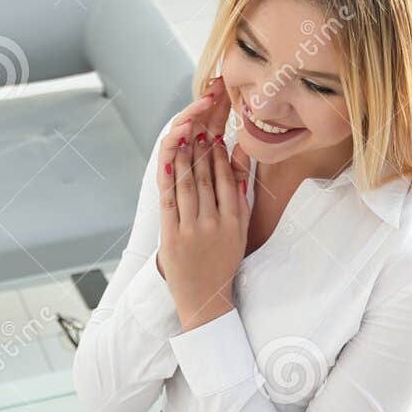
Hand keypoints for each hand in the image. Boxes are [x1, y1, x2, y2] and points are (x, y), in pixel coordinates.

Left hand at [156, 75, 250, 329]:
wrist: (205, 300)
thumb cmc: (223, 261)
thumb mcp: (241, 228)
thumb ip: (239, 193)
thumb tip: (237, 156)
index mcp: (235, 219)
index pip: (225, 173)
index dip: (219, 144)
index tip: (215, 122)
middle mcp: (215, 222)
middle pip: (206, 171)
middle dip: (202, 137)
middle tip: (199, 111)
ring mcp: (192, 229)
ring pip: (189, 181)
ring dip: (187, 150)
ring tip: (186, 126)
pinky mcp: (172, 238)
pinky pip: (170, 201)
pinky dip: (170, 177)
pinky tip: (171, 156)